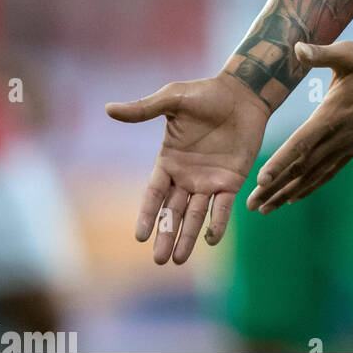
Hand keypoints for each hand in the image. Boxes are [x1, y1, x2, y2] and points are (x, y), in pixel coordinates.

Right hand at [106, 72, 269, 263]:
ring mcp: (209, 180)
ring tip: (178, 260)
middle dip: (165, 234)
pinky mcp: (231, 180)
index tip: (139, 236)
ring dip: (187, 237)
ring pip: (194, 215)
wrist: (243, 92)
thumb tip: (109, 109)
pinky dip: (217, 223)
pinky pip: (222, 207)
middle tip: (159, 260)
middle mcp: (186, 176)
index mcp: (169, 160)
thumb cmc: (206, 93)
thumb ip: (144, 109)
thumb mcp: (173, 99)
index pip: (154, 193)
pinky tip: (210, 239)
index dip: (147, 214)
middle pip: (172, 211)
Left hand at [246, 40, 352, 214]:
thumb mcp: (347, 52)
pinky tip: (295, 197)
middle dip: (276, 187)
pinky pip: (329, 172)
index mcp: (333, 114)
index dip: (281, 162)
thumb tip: (297, 48)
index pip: (302, 143)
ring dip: (288, 193)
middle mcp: (340, 136)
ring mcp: (349, 145)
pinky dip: (310, 186)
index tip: (261, 180)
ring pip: (314, 175)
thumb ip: (320, 53)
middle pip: (303, 167)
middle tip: (251, 205)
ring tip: (266, 209)